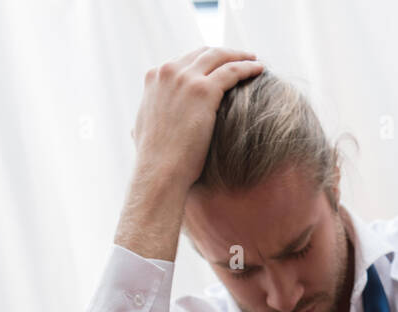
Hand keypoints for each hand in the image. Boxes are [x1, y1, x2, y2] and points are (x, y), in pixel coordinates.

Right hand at [131, 47, 264, 190]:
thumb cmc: (154, 161)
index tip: (219, 66)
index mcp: (155, 77)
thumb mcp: (142, 131)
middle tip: (242, 57)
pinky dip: (247, 67)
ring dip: (239, 56)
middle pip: (203, 53)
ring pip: (219, 57)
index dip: (204, 61)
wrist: (159, 172)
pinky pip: (232, 71)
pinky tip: (259, 69)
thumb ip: (148, 119)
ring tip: (254, 60)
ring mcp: (186, 79)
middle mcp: (168, 71)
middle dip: (224, 53)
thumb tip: (138, 129)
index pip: (185, 60)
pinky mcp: (204, 90)